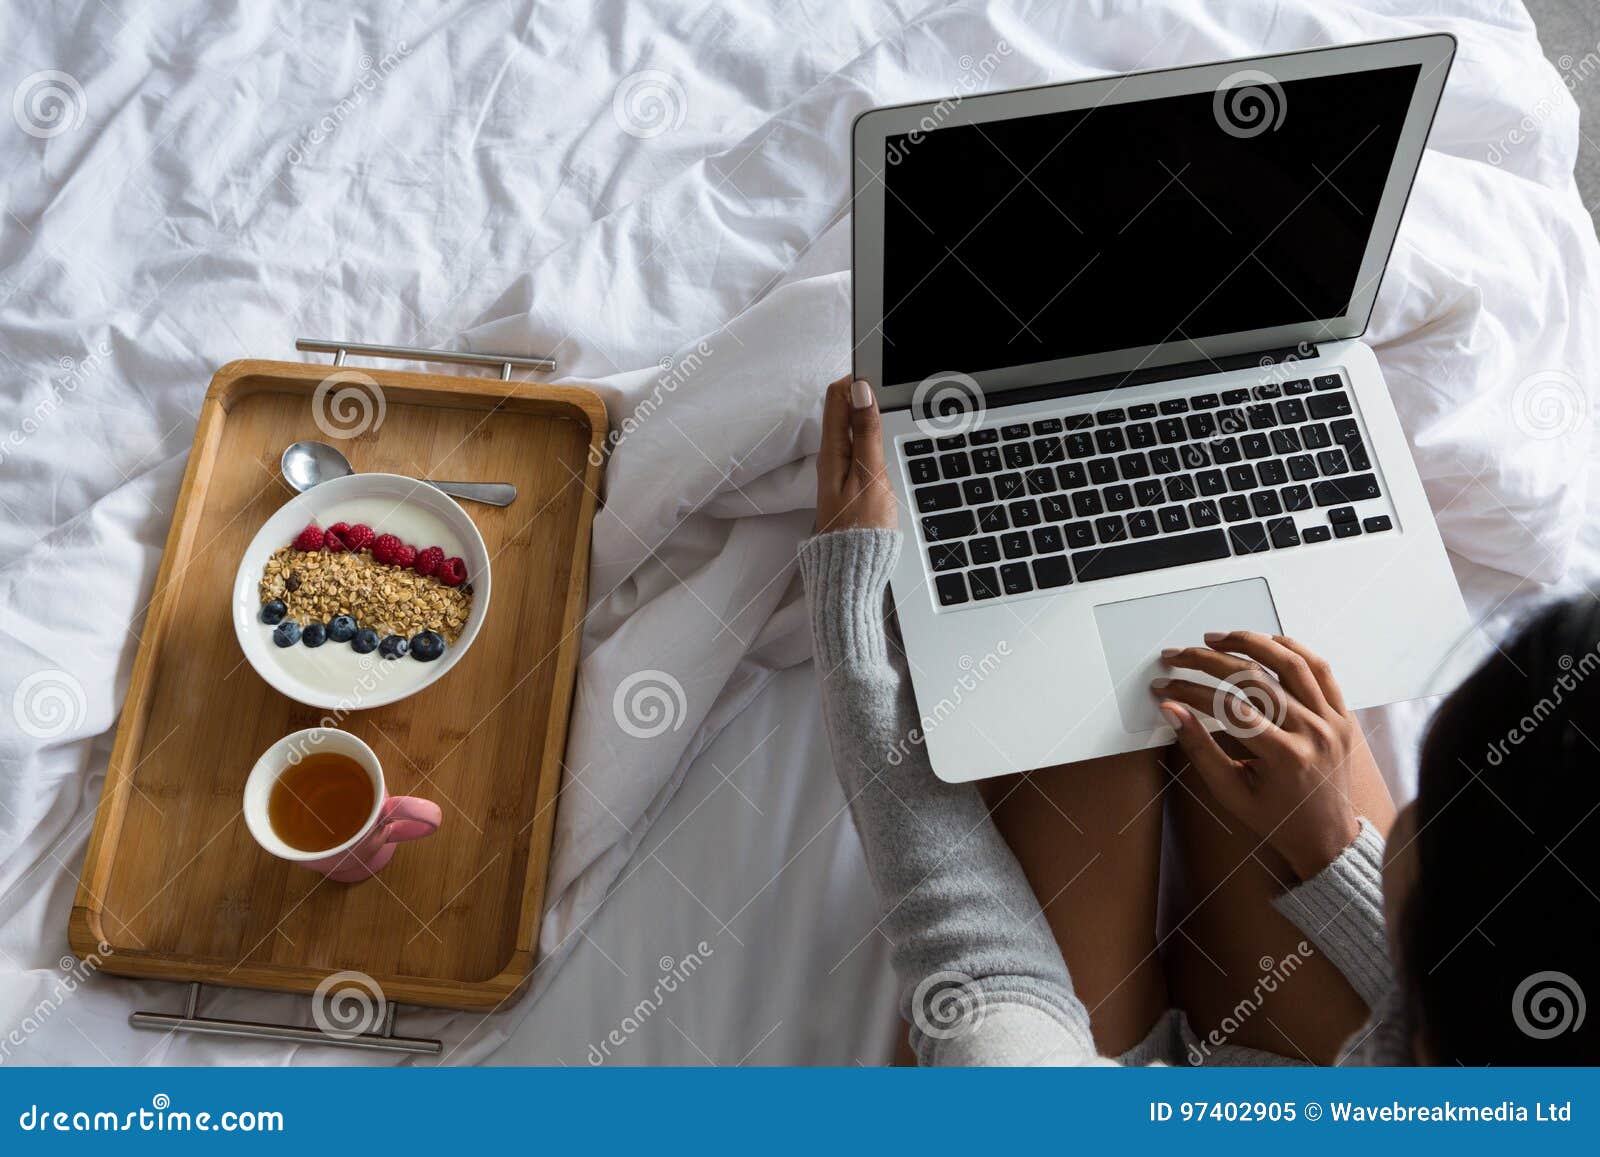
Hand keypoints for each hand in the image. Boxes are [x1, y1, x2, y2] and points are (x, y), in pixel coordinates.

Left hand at [814, 375, 897, 532]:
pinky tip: (889, 433)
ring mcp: (841, 468)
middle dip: (865, 391)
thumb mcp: (868, 475)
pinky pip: (860, 445)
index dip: (857, 379)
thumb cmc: (862, 529)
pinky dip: (873, 432)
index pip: (837, 396)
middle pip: (844, 408)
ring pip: (853, 426)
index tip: (882, 373)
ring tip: (893, 402)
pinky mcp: (852, 481)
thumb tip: (860, 390)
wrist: (855, 570)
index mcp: (832, 450)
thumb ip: (866, 433)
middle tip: (892, 384)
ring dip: (870, 410)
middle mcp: (831, 455)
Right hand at [1153, 632, 1372, 879]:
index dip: (1190, 690)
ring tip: (1216, 639)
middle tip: (1177, 656)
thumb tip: (1170, 708)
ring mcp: (1332, 720)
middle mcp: (1313, 732)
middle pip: (1254, 678)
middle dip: (1207, 661)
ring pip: (1290, 663)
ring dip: (1249, 643)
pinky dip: (1291, 649)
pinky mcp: (1341, 714)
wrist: (1326, 836)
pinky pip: (1319, 669)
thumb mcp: (1230, 791)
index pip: (1229, 708)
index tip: (1164, 684)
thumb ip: (1199, 748)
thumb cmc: (1275, 818)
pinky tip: (1264, 642)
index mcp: (1285, 757)